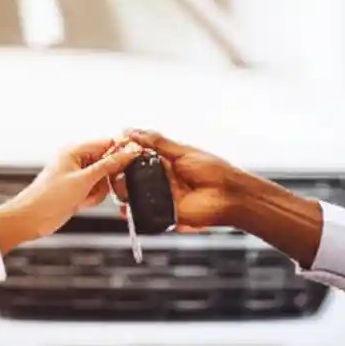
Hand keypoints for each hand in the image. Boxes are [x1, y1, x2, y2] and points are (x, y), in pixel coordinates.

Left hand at [0, 138, 142, 252]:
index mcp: (73, 150)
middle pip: (106, 163)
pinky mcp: (76, 190)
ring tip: (85, 197)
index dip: (119, 153)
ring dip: (99, 191)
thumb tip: (125, 155)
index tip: (130, 162)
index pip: (105, 144)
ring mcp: (76, 176)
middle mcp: (75, 161)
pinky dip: (92, 198)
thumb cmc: (48, 198)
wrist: (31, 219)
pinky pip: (95, 190)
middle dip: (107, 178)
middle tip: (101, 186)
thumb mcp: (83, 180)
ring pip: (102, 179)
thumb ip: (107, 166)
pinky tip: (82, 203)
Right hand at [116, 130, 243, 231]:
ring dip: (125, 192)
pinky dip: (134, 212)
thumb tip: (133, 131)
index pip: (139, 157)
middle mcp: (164, 179)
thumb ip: (157, 142)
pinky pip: (145, 214)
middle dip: (122, 174)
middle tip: (114, 169)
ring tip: (120, 187)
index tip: (114, 149)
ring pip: (136, 195)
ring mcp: (164, 197)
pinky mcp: (165, 213)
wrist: (230, 196)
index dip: (126, 154)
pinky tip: (126, 208)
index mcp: (167, 162)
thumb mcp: (183, 151)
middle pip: (134, 177)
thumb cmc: (214, 171)